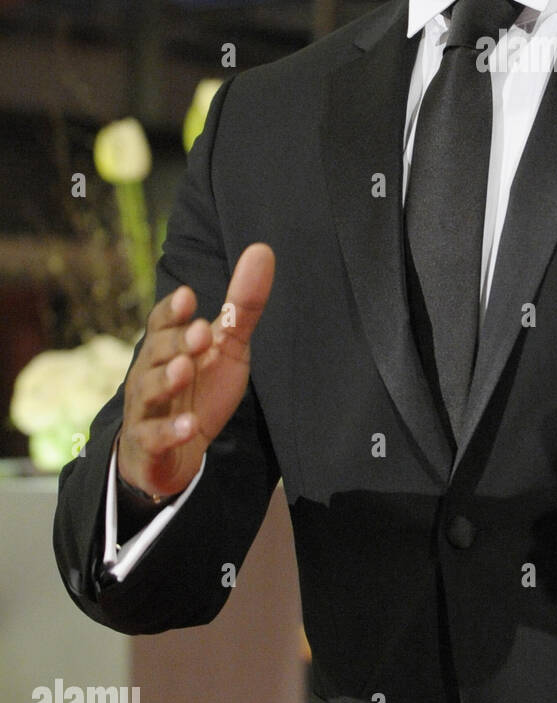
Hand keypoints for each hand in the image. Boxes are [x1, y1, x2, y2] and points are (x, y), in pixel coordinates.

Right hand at [116, 244, 274, 498]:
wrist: (175, 453)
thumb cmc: (200, 387)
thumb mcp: (226, 346)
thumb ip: (242, 306)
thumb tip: (262, 249)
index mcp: (168, 346)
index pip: (162, 322)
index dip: (171, 311)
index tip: (187, 296)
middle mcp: (151, 373)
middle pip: (156, 352)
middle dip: (176, 341)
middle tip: (200, 333)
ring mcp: (146, 410)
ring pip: (148, 391)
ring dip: (166, 379)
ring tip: (185, 369)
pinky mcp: (150, 446)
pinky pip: (154, 438)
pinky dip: (170, 432)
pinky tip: (190, 427)